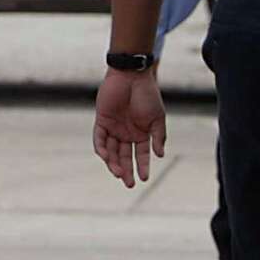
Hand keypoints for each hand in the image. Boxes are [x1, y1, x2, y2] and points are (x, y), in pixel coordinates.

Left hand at [93, 69, 166, 187]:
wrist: (131, 76)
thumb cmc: (147, 94)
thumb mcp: (157, 117)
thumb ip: (158, 136)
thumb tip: (160, 155)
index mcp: (141, 133)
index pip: (141, 155)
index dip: (143, 167)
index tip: (145, 178)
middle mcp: (126, 133)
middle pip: (124, 157)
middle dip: (126, 171)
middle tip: (129, 183)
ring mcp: (113, 128)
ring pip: (111, 152)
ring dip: (114, 163)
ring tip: (118, 173)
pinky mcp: (102, 121)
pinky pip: (99, 139)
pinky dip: (102, 149)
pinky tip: (107, 157)